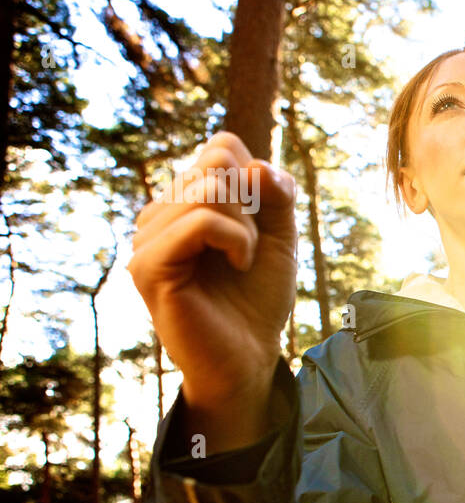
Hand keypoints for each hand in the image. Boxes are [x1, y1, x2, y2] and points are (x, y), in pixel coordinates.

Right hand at [127, 132, 297, 412]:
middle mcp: (159, 214)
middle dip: (252, 204)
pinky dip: (235, 240)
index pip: (221, 147)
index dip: (258, 177)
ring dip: (245, 227)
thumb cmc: (259, 298)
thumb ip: (276, 194)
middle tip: (249, 247)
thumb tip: (256, 164)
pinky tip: (238, 266)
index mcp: (184, 202)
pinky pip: (199, 222)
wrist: (250, 355)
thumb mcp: (279, 237)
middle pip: (216, 163)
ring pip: (208, 189)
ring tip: (242, 261)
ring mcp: (147, 238)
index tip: (263, 221)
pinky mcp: (148, 266)